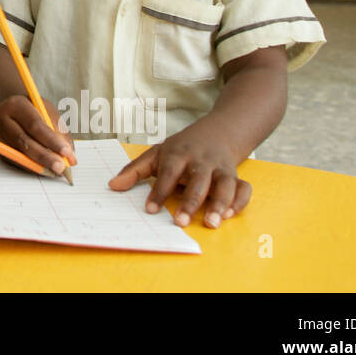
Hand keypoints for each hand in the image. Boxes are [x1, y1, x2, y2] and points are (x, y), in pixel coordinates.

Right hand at [0, 94, 75, 176]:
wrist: (9, 108)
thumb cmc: (32, 109)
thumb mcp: (47, 112)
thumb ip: (59, 132)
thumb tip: (70, 157)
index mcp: (16, 105)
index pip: (35, 125)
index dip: (51, 140)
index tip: (66, 152)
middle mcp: (1, 119)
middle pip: (24, 141)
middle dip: (45, 157)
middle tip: (61, 168)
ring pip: (18, 154)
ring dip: (39, 165)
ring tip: (55, 171)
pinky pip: (15, 161)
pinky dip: (31, 167)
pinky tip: (43, 169)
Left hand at [108, 119, 251, 227]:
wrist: (217, 131)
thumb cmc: (182, 148)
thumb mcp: (156, 153)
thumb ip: (135, 170)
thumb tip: (112, 185)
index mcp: (179, 154)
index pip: (168, 172)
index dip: (159, 191)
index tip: (150, 209)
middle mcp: (201, 161)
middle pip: (197, 180)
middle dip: (190, 201)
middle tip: (180, 222)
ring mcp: (221, 168)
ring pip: (224, 185)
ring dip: (219, 203)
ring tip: (211, 223)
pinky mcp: (236, 175)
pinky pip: (243, 188)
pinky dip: (239, 202)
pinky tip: (228, 215)